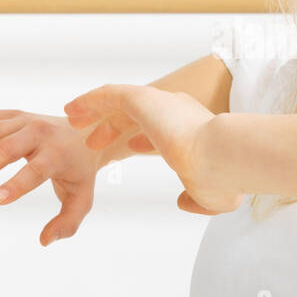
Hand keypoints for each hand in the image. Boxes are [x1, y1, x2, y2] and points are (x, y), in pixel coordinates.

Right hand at [0, 109, 105, 246]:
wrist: (88, 132)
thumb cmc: (79, 169)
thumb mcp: (81, 198)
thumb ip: (67, 222)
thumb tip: (45, 241)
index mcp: (58, 153)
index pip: (36, 170)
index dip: (17, 185)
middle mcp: (40, 133)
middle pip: (6, 149)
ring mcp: (25, 120)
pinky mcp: (12, 115)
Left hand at [63, 84, 242, 215]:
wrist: (224, 158)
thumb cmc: (222, 178)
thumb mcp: (213, 195)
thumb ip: (196, 198)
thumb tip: (182, 202)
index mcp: (193, 128)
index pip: (164, 128)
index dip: (144, 137)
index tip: (130, 146)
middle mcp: (176, 109)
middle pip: (138, 113)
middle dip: (114, 126)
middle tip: (93, 140)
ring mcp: (159, 102)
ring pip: (119, 100)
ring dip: (96, 109)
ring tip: (73, 118)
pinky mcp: (143, 98)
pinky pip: (108, 95)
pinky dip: (89, 101)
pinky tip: (72, 110)